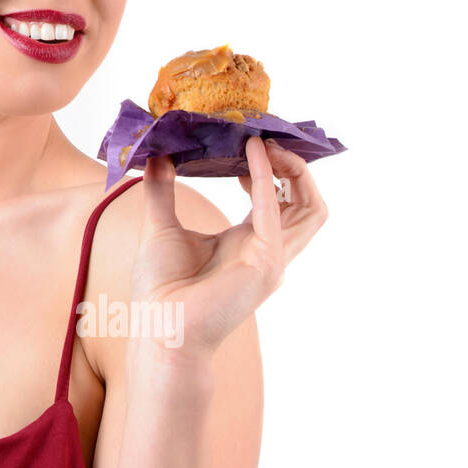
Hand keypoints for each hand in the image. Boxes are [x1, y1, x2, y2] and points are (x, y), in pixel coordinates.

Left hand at [130, 135, 329, 363]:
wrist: (160, 329)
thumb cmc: (162, 288)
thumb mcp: (161, 226)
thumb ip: (162, 189)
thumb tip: (157, 154)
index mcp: (250, 242)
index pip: (280, 200)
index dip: (273, 169)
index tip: (249, 142)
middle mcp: (268, 250)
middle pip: (305, 202)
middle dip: (292, 167)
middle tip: (264, 137)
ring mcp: (272, 259)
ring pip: (310, 208)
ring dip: (293, 171)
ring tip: (265, 142)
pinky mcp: (265, 263)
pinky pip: (274, 212)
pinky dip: (266, 179)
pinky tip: (251, 152)